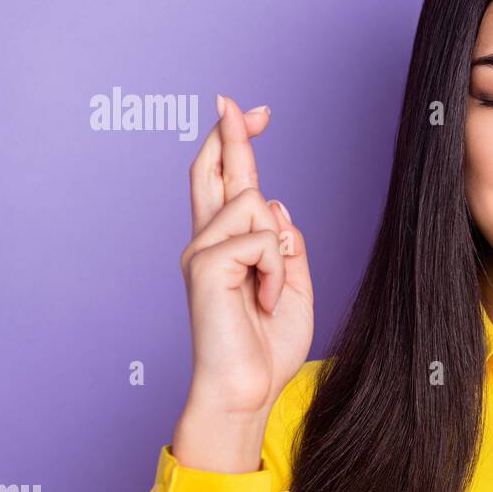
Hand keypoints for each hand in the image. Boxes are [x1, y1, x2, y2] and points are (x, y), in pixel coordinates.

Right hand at [173, 94, 314, 471]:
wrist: (247, 390)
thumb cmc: (267, 347)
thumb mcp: (292, 287)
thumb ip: (285, 245)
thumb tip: (276, 203)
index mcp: (227, 247)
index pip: (227, 183)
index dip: (235, 144)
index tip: (250, 112)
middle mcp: (206, 242)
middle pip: (215, 171)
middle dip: (230, 135)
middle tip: (236, 101)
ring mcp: (200, 252)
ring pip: (257, 204)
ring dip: (280, 251)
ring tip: (268, 294)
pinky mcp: (204, 266)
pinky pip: (261, 240)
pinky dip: (275, 271)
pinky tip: (261, 301)